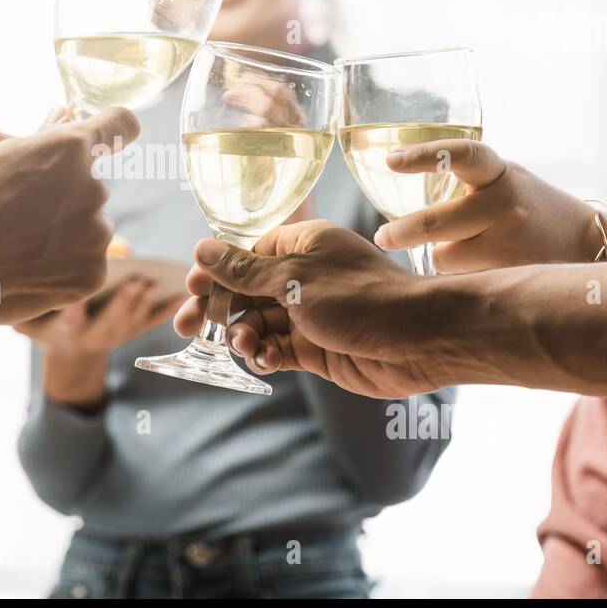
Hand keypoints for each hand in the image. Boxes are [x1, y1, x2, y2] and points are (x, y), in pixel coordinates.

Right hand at [0, 105, 139, 325]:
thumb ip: (36, 132)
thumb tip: (64, 115)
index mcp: (72, 147)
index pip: (122, 124)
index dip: (116, 128)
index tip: (112, 136)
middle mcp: (95, 188)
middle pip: (89, 185)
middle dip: (62, 193)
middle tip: (15, 211)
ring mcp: (97, 235)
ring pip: (88, 227)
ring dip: (63, 232)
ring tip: (14, 245)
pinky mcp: (93, 275)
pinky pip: (85, 264)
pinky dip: (62, 267)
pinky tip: (25, 269)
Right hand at [16, 278, 183, 405]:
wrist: (68, 351)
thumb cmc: (45, 319)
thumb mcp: (31, 313)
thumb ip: (34, 295)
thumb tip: (38, 269)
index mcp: (65, 329)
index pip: (70, 318)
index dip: (75, 306)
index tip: (80, 291)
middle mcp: (92, 337)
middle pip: (109, 323)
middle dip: (122, 304)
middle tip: (134, 283)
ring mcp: (115, 337)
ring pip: (132, 323)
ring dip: (143, 305)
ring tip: (152, 285)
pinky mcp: (132, 333)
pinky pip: (151, 323)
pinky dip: (165, 310)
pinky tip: (178, 295)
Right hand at [173, 220, 448, 397]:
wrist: (421, 341)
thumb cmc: (363, 298)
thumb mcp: (294, 280)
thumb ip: (246, 270)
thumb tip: (202, 249)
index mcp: (302, 246)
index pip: (245, 255)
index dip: (215, 273)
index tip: (191, 289)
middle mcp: (303, 277)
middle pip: (245, 291)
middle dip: (217, 310)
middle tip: (186, 328)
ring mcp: (309, 315)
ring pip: (258, 323)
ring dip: (243, 335)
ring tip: (245, 345)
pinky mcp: (317, 349)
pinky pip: (277, 350)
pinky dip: (265, 356)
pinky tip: (265, 361)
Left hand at [372, 138, 606, 270]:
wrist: (591, 243)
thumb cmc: (530, 207)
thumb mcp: (504, 181)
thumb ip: (465, 181)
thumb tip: (398, 182)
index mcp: (501, 173)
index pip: (463, 155)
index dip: (423, 155)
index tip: (390, 160)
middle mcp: (506, 205)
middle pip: (438, 223)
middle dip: (402, 233)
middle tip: (382, 237)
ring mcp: (510, 242)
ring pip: (445, 257)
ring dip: (441, 257)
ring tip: (463, 252)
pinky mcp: (512, 275)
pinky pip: (463, 279)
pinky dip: (460, 277)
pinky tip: (478, 271)